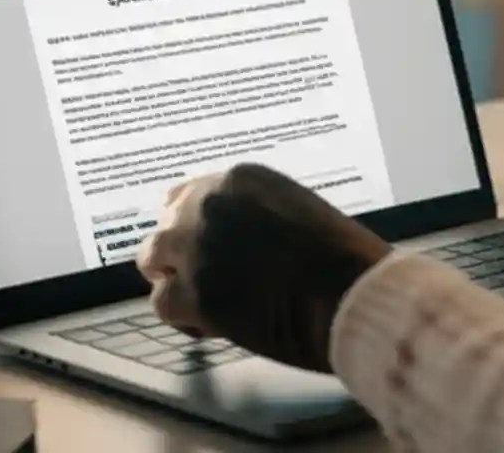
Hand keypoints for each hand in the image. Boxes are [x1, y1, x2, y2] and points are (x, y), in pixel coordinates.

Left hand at [136, 164, 390, 372]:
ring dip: (177, 282)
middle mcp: (208, 203)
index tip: (204, 248)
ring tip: (207, 303)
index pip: (186, 196)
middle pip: (165, 227)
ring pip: (154, 261)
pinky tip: (214, 325)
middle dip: (180, 254)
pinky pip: (163, 303)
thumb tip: (237, 239)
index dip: (191, 227)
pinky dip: (185, 317)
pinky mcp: (193, 292)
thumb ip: (256, 215)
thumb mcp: (297, 210)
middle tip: (204, 279)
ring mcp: (196, 246)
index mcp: (237, 180)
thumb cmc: (342, 257)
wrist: (349, 293)